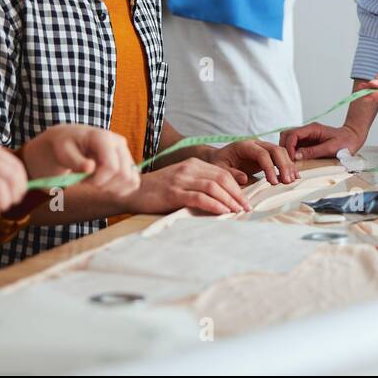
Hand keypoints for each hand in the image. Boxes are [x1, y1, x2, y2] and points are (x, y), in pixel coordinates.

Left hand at [21, 124, 139, 198]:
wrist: (69, 141)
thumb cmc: (64, 146)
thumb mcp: (62, 151)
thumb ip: (75, 160)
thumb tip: (90, 168)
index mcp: (103, 137)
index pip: (112, 167)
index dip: (98, 181)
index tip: (82, 181)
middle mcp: (119, 143)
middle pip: (124, 176)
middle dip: (105, 185)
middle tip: (88, 181)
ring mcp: (126, 152)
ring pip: (132, 180)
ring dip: (113, 188)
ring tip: (96, 181)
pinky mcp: (128, 162)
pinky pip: (134, 182)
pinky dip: (120, 189)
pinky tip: (105, 184)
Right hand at [131, 158, 251, 215]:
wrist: (130, 191)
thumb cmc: (157, 191)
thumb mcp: (181, 182)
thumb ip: (199, 184)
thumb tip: (223, 198)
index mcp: (192, 164)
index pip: (222, 173)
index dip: (237, 186)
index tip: (245, 200)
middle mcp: (188, 169)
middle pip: (221, 178)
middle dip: (237, 194)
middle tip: (247, 207)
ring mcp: (181, 180)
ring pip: (213, 187)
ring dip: (229, 200)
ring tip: (238, 211)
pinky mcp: (173, 193)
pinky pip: (199, 197)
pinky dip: (214, 205)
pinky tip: (223, 212)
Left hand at [209, 139, 297, 184]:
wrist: (219, 157)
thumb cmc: (219, 162)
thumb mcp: (219, 168)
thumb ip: (230, 173)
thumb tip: (244, 179)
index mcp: (244, 146)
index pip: (262, 154)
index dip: (269, 167)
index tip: (273, 182)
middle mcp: (256, 144)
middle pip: (275, 150)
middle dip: (284, 165)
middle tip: (288, 181)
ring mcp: (263, 148)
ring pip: (281, 152)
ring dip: (288, 166)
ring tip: (292, 180)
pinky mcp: (267, 155)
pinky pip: (281, 158)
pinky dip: (288, 166)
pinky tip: (293, 176)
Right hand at [279, 122, 364, 160]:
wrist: (353, 138)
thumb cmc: (345, 142)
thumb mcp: (330, 148)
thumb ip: (313, 152)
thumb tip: (296, 156)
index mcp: (312, 129)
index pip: (293, 134)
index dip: (288, 147)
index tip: (290, 159)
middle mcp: (307, 131)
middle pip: (287, 136)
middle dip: (284, 148)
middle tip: (286, 162)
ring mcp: (307, 137)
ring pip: (289, 141)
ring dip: (287, 151)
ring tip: (290, 164)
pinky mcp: (308, 143)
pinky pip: (295, 147)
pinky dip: (292, 154)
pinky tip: (295, 164)